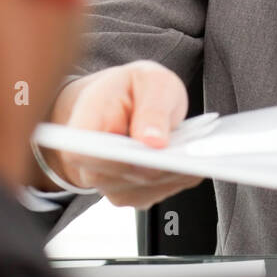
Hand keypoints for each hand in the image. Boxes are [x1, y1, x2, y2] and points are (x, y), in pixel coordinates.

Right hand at [37, 60, 203, 207]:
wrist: (124, 103)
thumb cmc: (132, 89)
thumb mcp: (148, 80)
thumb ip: (151, 107)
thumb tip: (154, 142)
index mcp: (81, 131)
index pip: (87, 153)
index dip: (118, 155)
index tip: (151, 147)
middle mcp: (90, 167)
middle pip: (127, 174)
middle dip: (162, 161)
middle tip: (191, 148)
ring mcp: (112, 187)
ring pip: (151, 185)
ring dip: (177, 168)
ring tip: (195, 147)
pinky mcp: (136, 196)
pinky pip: (165, 189)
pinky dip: (182, 172)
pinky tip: (192, 155)